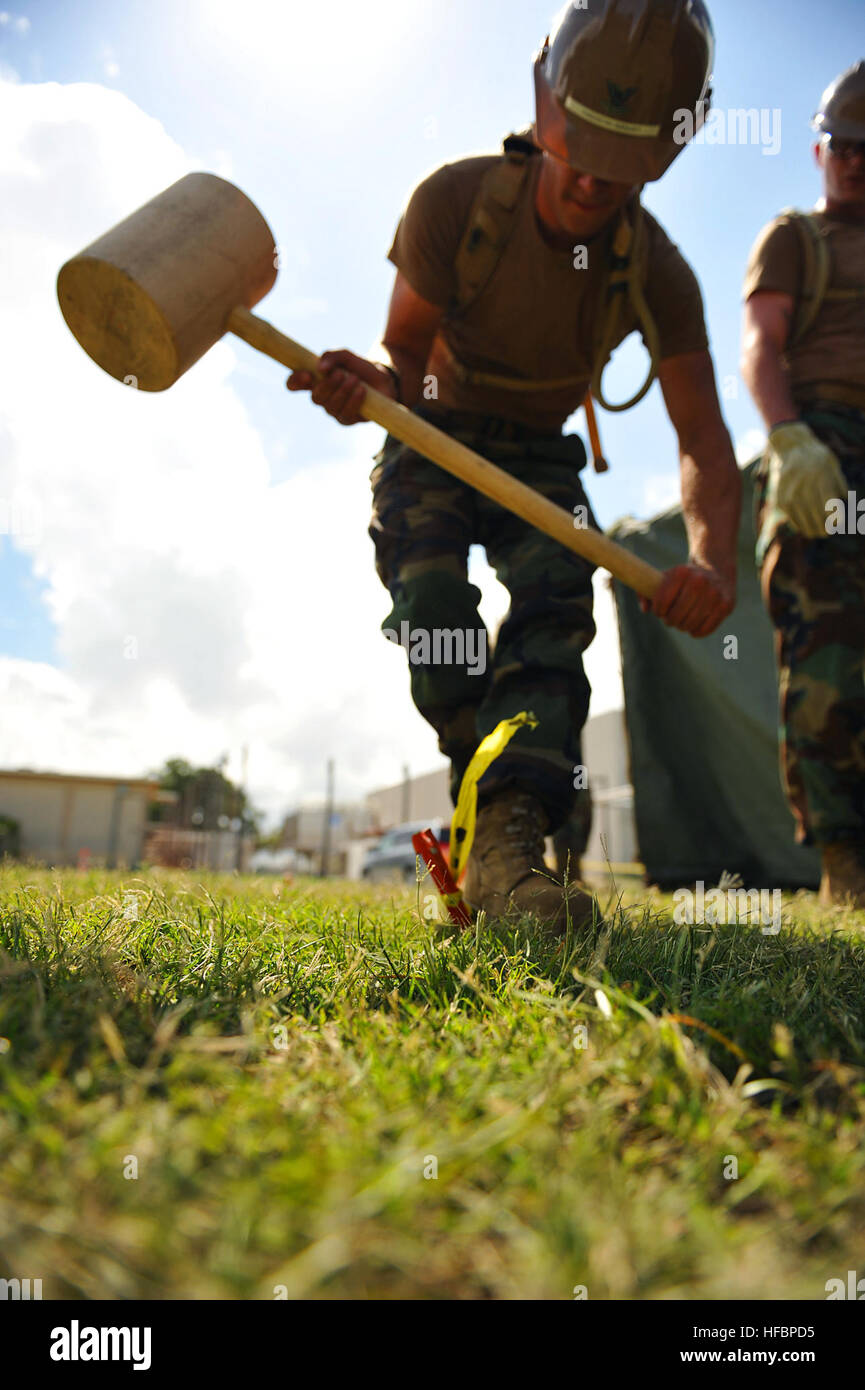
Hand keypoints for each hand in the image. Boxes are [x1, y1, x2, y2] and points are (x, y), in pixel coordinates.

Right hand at [286, 349, 396, 425]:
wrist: (382, 379)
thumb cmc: (360, 367)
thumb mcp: (346, 355)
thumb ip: (332, 356)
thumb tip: (320, 368)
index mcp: (315, 380)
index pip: (294, 384)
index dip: (294, 381)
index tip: (307, 375)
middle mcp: (322, 397)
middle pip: (315, 398)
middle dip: (328, 386)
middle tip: (341, 373)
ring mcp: (334, 410)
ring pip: (330, 407)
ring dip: (343, 392)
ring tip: (355, 379)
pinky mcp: (348, 419)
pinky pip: (345, 414)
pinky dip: (353, 401)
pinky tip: (362, 391)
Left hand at [639, 562, 734, 637]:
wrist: (716, 570)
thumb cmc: (684, 579)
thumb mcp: (665, 578)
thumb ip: (646, 591)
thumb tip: (645, 609)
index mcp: (682, 572)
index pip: (662, 601)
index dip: (658, 610)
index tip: (660, 611)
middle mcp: (700, 581)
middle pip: (675, 616)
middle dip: (669, 620)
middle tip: (670, 618)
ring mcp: (715, 594)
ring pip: (689, 625)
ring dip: (682, 626)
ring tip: (681, 620)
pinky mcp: (726, 606)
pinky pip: (704, 630)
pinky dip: (696, 631)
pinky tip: (693, 625)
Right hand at [765, 421, 845, 536]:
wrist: (791, 448)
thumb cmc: (818, 458)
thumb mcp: (833, 465)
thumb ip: (840, 484)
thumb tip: (847, 504)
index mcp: (820, 476)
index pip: (829, 504)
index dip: (835, 517)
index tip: (839, 523)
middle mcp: (804, 485)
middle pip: (816, 515)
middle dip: (824, 527)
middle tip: (827, 533)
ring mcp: (790, 493)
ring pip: (803, 520)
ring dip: (811, 529)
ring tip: (817, 533)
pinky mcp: (781, 499)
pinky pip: (792, 518)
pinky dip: (799, 524)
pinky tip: (805, 527)